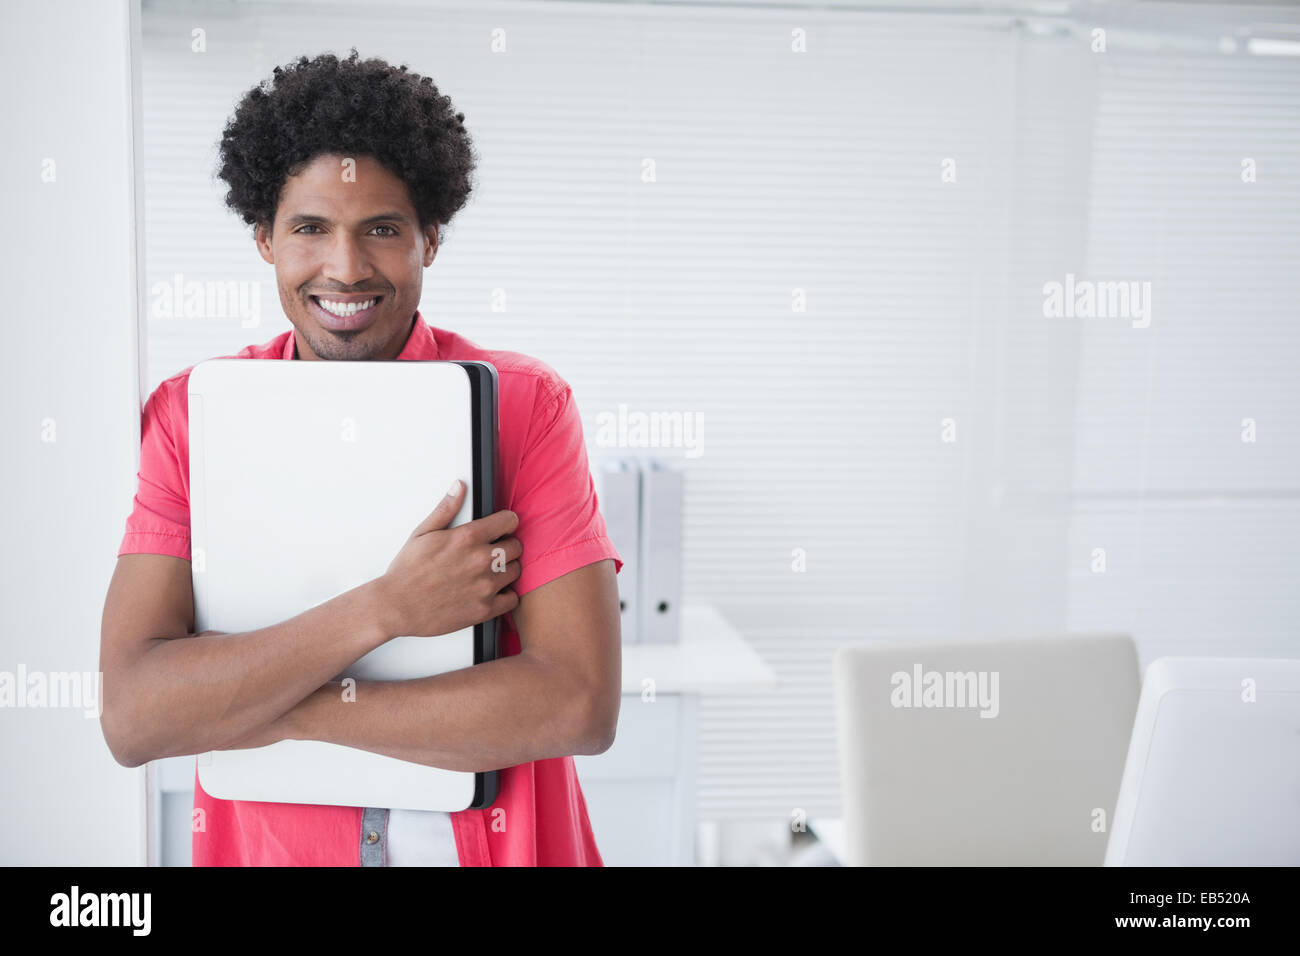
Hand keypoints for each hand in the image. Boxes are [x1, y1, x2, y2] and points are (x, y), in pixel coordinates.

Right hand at [375, 479, 521, 637]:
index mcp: (467, 538)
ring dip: (506, 570)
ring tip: (489, 572)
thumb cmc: (407, 572)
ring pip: (516, 571)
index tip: (501, 528)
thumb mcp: (422, 533)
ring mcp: (484, 586)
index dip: (505, 523)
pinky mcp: (485, 609)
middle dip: (506, 546)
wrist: (396, 607)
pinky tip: (492, 592)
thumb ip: (446, 508)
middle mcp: (480, 560)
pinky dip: (505, 595)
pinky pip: (512, 599)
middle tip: (492, 552)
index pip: (509, 521)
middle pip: (516, 546)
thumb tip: (459, 487)